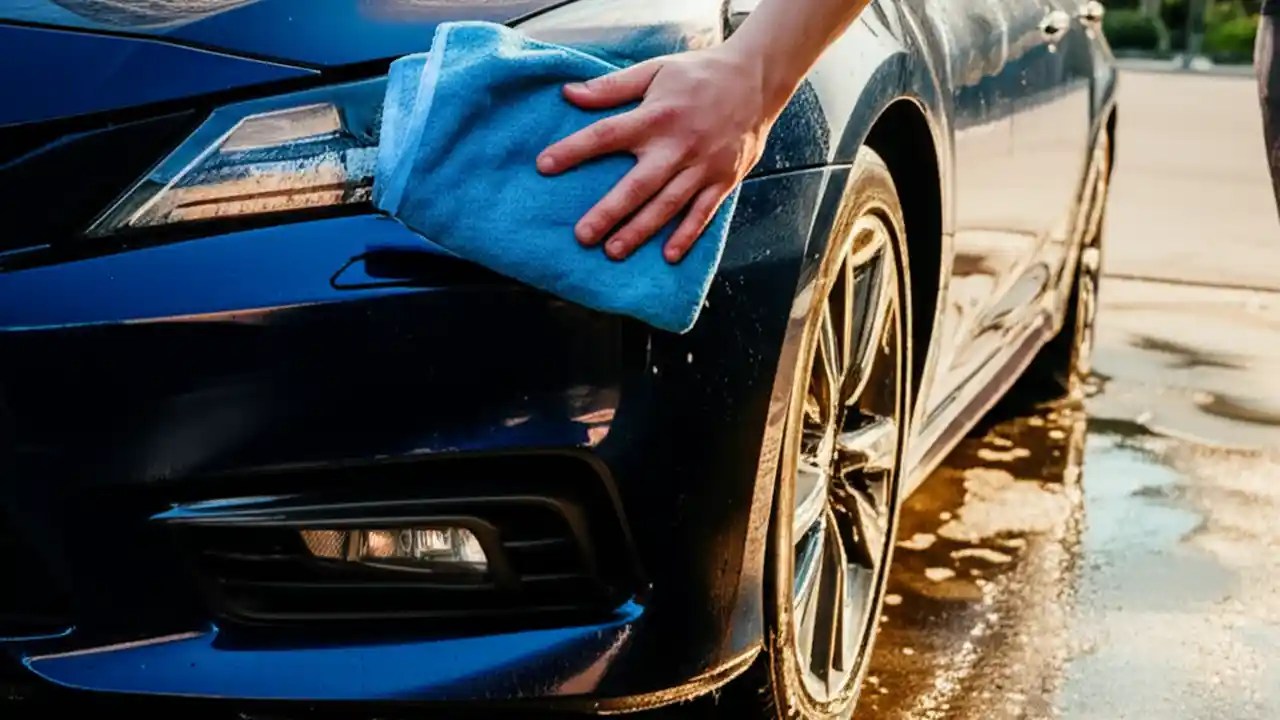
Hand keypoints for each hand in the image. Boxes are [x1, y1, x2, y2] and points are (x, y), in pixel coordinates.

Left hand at [536, 43, 783, 263]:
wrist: (757, 78)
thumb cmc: (701, 73)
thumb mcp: (654, 70)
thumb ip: (612, 87)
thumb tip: (570, 94)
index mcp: (655, 116)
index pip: (606, 134)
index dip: (574, 150)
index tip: (544, 165)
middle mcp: (678, 145)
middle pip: (638, 184)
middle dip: (609, 211)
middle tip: (583, 235)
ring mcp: (703, 166)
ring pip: (668, 204)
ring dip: (641, 230)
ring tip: (614, 251)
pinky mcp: (724, 179)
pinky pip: (703, 212)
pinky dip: (687, 234)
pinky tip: (668, 255)